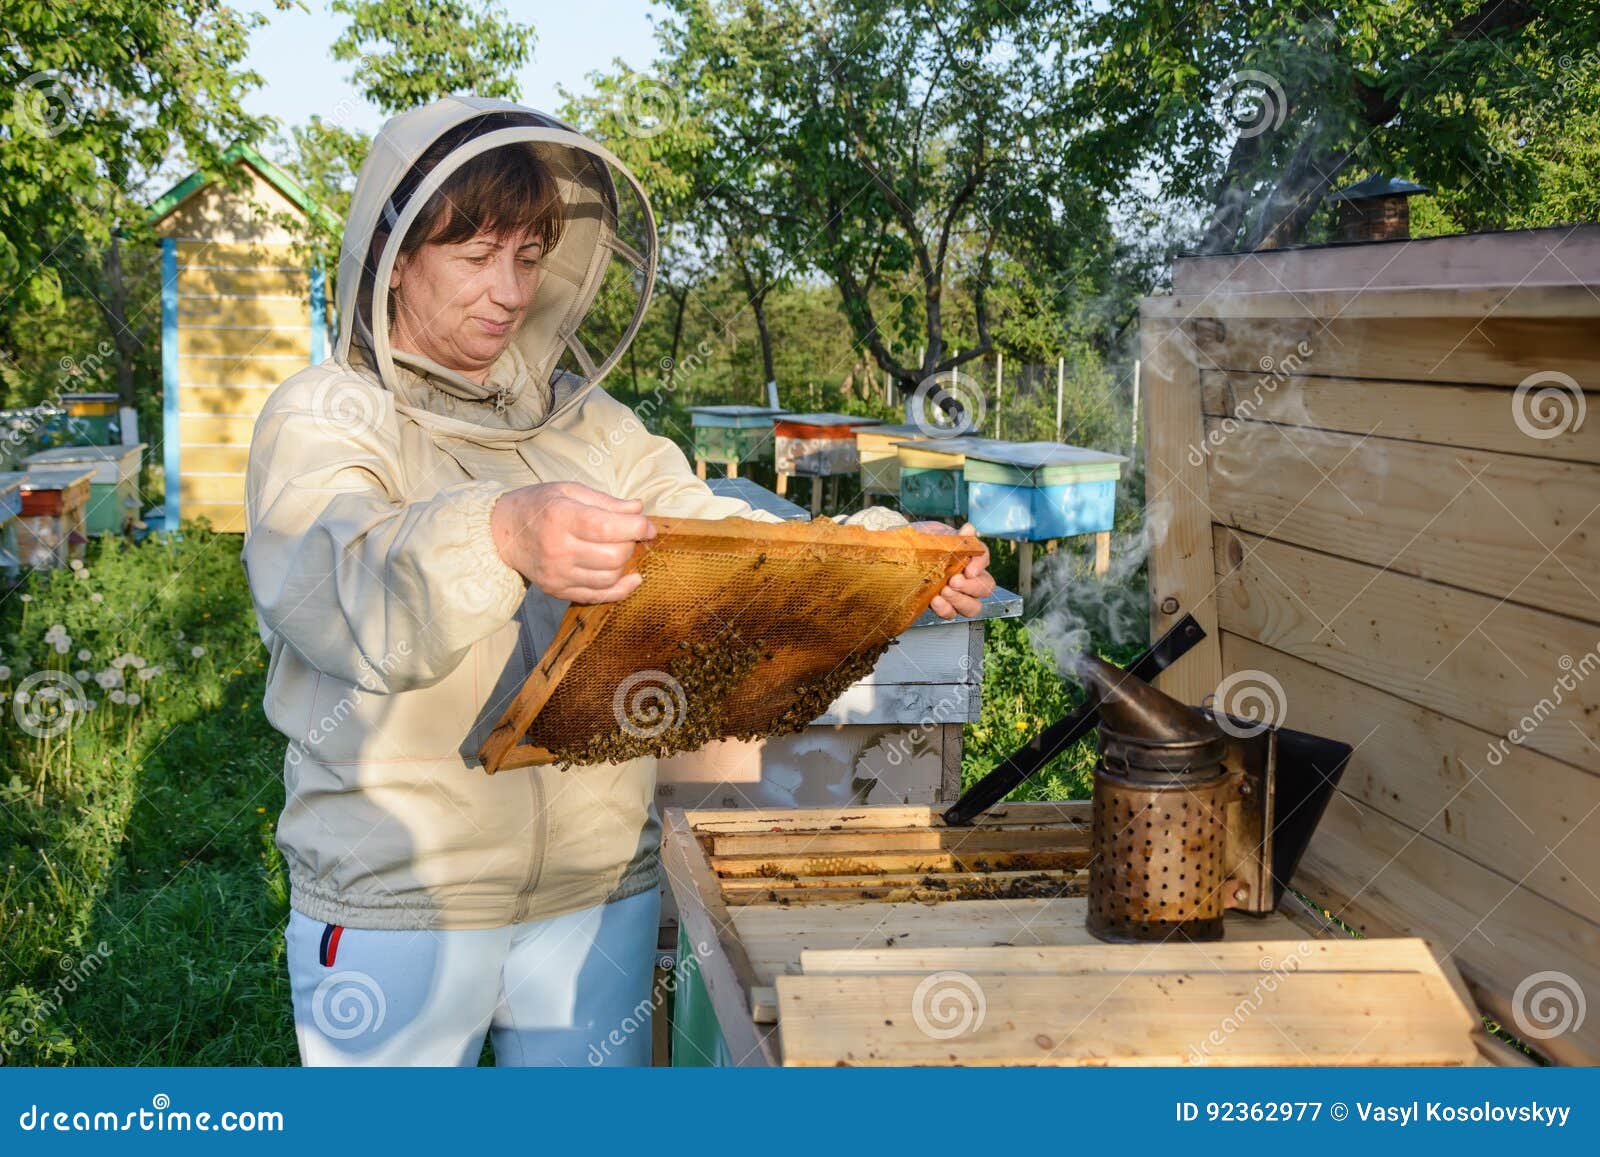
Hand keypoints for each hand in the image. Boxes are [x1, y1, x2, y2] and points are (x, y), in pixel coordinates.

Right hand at [490, 481, 655, 603]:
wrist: (504, 533)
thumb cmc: (539, 506)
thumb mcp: (569, 491)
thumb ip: (606, 501)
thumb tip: (638, 509)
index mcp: (561, 517)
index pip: (607, 527)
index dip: (636, 527)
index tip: (647, 526)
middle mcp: (558, 549)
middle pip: (613, 556)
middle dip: (630, 544)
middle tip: (627, 535)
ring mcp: (557, 574)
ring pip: (609, 578)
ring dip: (624, 564)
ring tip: (619, 549)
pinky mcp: (558, 591)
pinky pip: (598, 596)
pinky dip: (621, 589)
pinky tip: (630, 577)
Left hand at [909, 521, 994, 618]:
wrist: (900, 554)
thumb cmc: (921, 543)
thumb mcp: (935, 535)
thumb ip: (953, 536)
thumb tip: (969, 529)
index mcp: (968, 556)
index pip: (984, 557)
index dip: (980, 564)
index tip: (968, 570)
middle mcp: (968, 577)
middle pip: (986, 587)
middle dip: (971, 586)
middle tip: (954, 581)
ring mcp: (958, 594)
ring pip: (974, 606)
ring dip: (961, 600)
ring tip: (944, 591)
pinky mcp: (944, 606)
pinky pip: (952, 614)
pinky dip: (946, 609)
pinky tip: (935, 601)